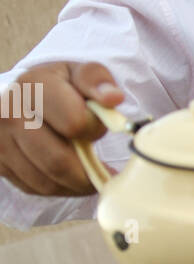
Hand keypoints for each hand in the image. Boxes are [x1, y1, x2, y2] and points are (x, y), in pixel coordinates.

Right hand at [0, 61, 124, 195]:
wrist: (20, 98)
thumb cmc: (56, 87)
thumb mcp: (77, 74)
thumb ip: (96, 80)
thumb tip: (113, 98)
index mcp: (33, 86)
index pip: (73, 122)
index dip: (93, 130)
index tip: (98, 129)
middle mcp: (9, 114)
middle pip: (58, 161)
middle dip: (88, 171)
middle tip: (104, 170)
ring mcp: (0, 142)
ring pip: (48, 182)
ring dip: (75, 185)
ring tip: (89, 174)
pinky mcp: (0, 164)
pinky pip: (36, 189)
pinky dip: (60, 188)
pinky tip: (70, 177)